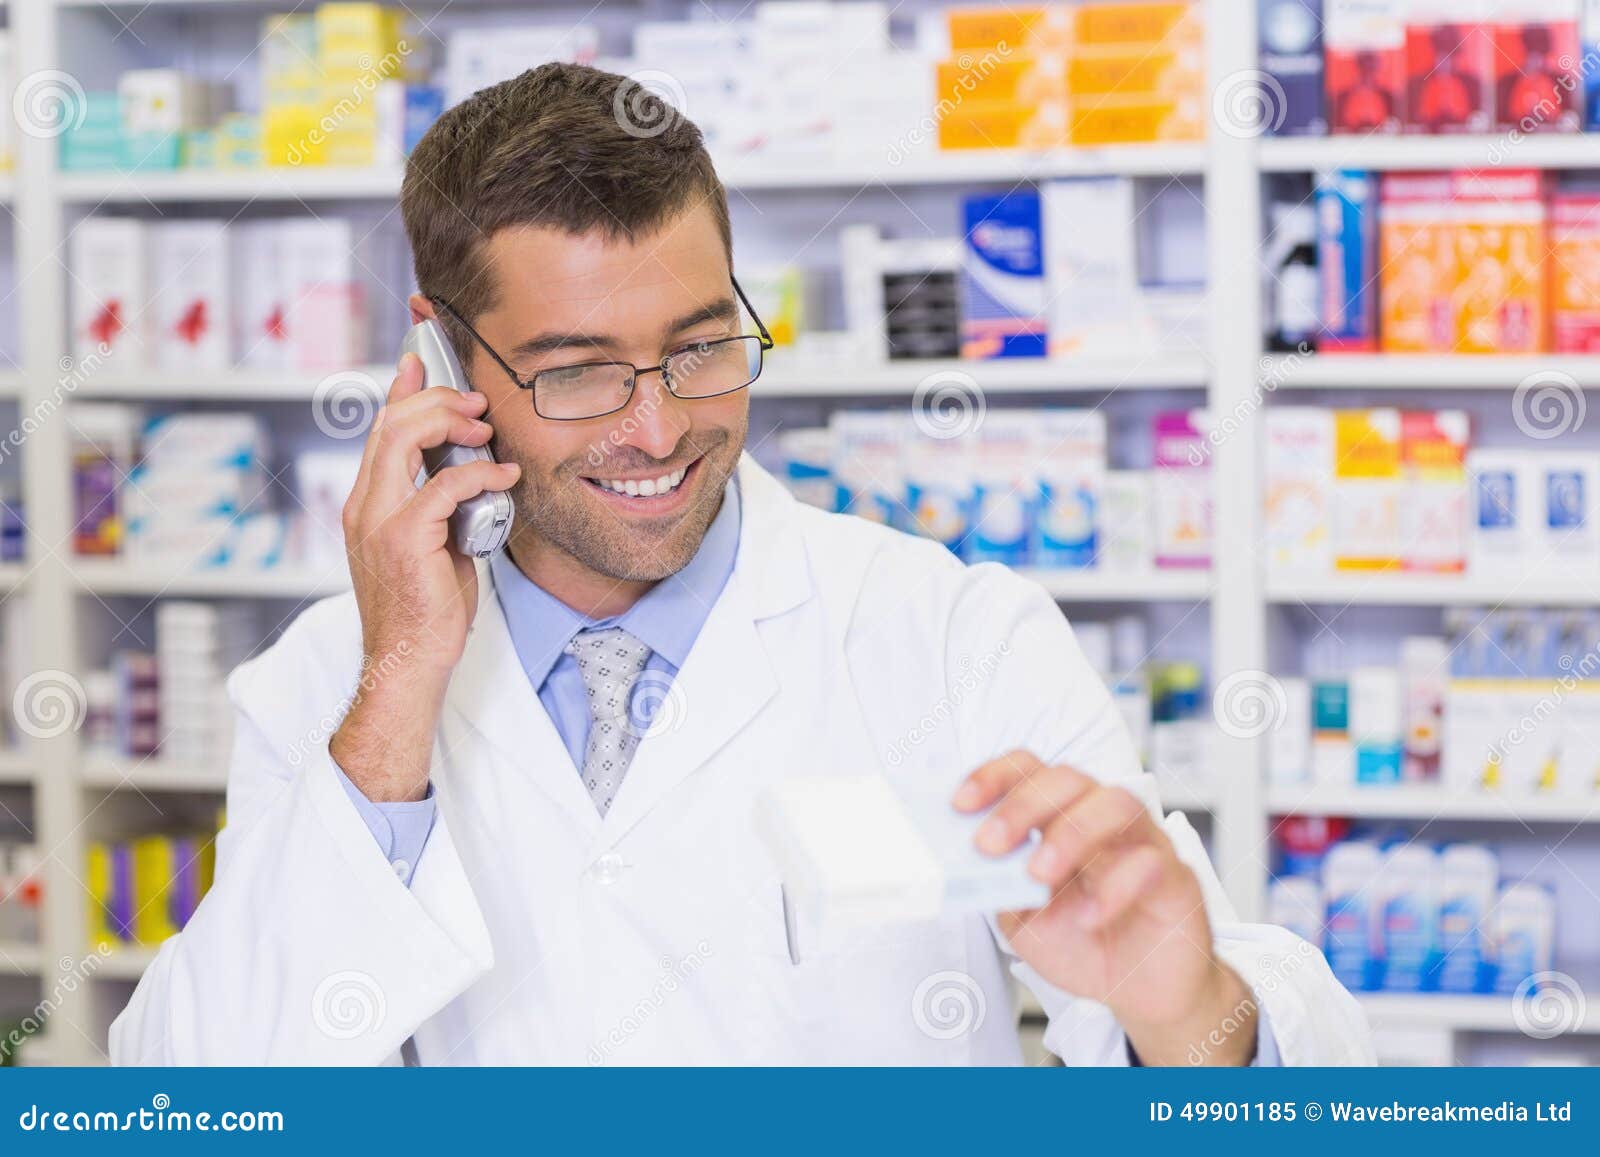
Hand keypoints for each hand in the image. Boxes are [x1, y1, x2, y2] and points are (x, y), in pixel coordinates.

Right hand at [331, 353, 519, 801]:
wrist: (406, 663)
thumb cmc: (425, 611)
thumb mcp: (435, 545)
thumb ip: (442, 506)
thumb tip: (473, 474)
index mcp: (367, 503)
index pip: (379, 430)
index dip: (400, 390)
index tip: (421, 361)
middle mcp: (364, 505)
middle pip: (389, 421)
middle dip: (436, 399)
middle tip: (476, 403)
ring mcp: (377, 520)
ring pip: (402, 439)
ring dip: (449, 423)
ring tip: (486, 430)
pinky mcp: (402, 538)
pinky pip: (443, 485)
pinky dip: (480, 474)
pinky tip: (505, 478)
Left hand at [954, 750, 1256, 1065]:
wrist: (1141, 991)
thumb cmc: (1082, 943)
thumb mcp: (1024, 923)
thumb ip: (1001, 891)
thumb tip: (973, 867)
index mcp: (1059, 818)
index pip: (1028, 771)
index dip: (993, 777)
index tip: (960, 805)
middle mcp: (1101, 819)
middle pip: (1068, 778)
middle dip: (1022, 806)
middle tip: (990, 845)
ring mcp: (1141, 843)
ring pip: (1116, 804)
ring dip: (1071, 834)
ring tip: (1040, 874)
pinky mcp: (1176, 877)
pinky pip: (1151, 863)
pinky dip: (1114, 889)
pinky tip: (1088, 919)